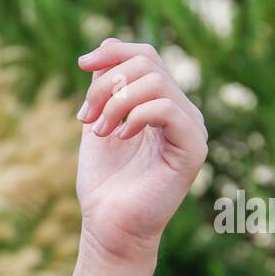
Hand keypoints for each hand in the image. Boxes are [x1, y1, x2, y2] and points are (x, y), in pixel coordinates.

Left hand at [74, 38, 207, 267]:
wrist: (109, 226)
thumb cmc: (104, 182)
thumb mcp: (96, 123)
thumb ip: (103, 88)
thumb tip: (103, 49)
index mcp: (161, 103)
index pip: (146, 55)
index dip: (113, 51)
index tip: (81, 64)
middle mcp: (181, 111)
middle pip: (147, 62)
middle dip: (106, 84)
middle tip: (86, 118)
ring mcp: (191, 128)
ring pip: (155, 82)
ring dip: (115, 102)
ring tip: (99, 131)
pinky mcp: (193, 149)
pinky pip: (167, 108)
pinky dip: (136, 115)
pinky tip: (118, 137)